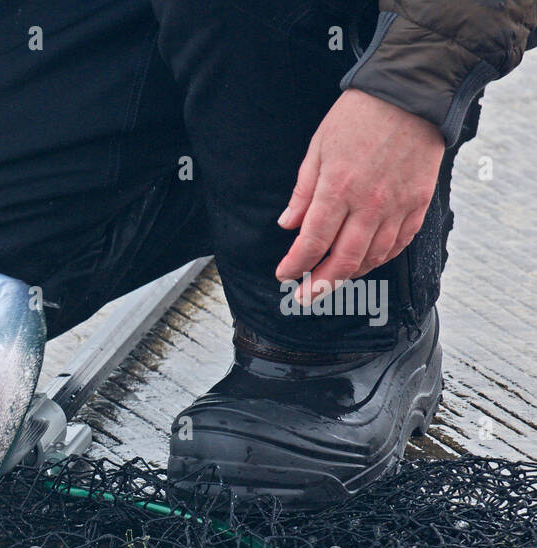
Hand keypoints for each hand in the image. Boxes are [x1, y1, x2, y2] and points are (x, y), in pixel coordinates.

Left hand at [275, 89, 443, 305]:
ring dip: (349, 275)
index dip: (296, 265)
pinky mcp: (419, 203)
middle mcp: (369, 203)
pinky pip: (399, 243)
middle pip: (343, 260)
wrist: (412, 94)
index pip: (312, 242)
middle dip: (320, 284)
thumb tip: (288, 226)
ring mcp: (397, 205)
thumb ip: (303, 192)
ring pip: (373, 257)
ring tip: (332, 280)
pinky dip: (380, 258)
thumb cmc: (360, 115)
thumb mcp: (318, 148)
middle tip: (305, 297)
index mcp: (338, 188)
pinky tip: (365, 262)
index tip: (284, 274)